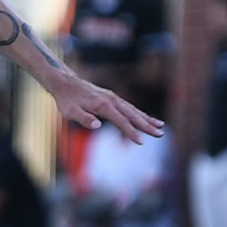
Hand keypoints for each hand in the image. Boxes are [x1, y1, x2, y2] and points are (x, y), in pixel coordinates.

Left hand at [48, 74, 163, 143]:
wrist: (65, 84)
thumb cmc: (67, 101)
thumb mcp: (70, 112)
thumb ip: (84, 118)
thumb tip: (97, 125)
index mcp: (103, 105)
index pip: (121, 121)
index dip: (131, 132)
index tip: (141, 142)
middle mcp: (111, 100)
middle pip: (132, 115)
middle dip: (147, 125)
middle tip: (160, 134)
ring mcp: (113, 98)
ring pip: (133, 110)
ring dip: (147, 119)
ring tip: (161, 127)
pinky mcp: (112, 98)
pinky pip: (129, 107)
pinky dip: (139, 114)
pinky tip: (146, 119)